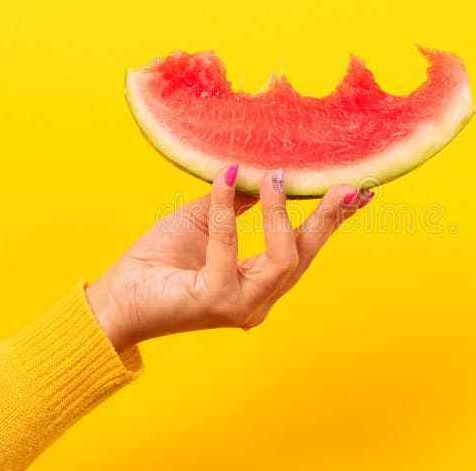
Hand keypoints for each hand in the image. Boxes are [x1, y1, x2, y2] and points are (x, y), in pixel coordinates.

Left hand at [86, 165, 373, 350]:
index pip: (304, 248)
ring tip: (278, 175)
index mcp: (259, 283)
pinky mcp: (214, 300)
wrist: (115, 298)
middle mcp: (257, 300)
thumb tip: (268, 170)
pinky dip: (228, 210)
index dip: (332, 220)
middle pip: (305, 255)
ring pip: (282, 258)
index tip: (360, 191)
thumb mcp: (206, 221)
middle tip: (347, 185)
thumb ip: (238, 203)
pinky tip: (228, 178)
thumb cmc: (158, 261)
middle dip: (328, 219)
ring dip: (282, 213)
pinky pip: (230, 248)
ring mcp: (239, 305)